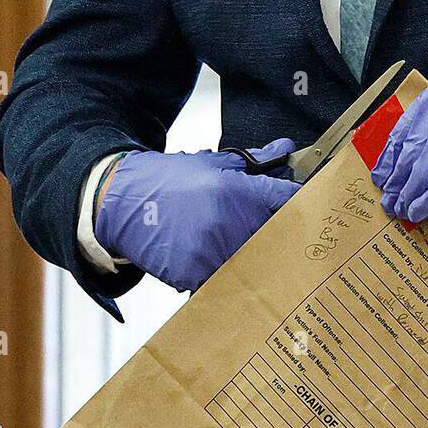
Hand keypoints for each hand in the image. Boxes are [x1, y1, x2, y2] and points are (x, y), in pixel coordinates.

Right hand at [93, 141, 298, 292]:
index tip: (303, 203)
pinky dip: (227, 273)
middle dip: (277, 228)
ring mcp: (212, 252)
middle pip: (276, 233)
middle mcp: (229, 224)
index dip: (299, 200)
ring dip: (255, 254)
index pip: (287, 199)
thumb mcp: (215, 162)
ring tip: (239, 243)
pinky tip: (218, 258)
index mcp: (238, 192)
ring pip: (254, 259)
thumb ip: (256, 159)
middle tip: (267, 226)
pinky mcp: (195, 275)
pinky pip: (226, 280)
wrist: (124, 202)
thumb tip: (285, 147)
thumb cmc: (169, 180)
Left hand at [370, 75, 427, 222]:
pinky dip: (425, 203)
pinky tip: (419, 212)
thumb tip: (414, 155)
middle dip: (395, 179)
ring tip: (400, 209)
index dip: (390, 156)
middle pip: (410, 152)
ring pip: (420, 172)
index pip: (405, 127)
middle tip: (388, 197)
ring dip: (407, 195)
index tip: (382, 172)